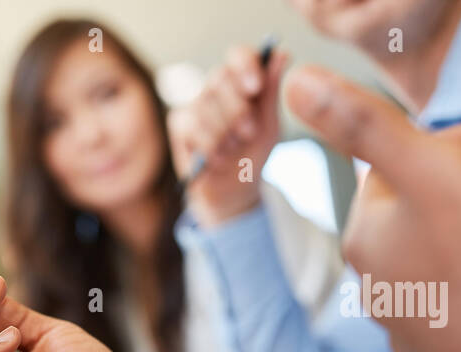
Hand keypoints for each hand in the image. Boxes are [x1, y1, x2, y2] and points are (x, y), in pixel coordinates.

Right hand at [168, 45, 289, 226]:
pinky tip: (215, 159)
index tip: (254, 88)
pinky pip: (191, 126)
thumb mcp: (270, 125)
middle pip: (219, 78)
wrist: (233, 190)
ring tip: (231, 150)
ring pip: (205, 106)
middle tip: (248, 133)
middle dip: (236, 109)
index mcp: (241, 81)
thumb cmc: (253, 154)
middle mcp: (216, 87)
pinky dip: (208, 146)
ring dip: (223, 134)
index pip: (237, 55)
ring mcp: (195, 104)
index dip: (244, 66)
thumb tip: (281, 52)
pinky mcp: (179, 123)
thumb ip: (271, 91)